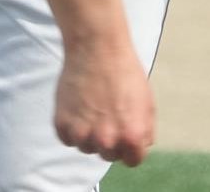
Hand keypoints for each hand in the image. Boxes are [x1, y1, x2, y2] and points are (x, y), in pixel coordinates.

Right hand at [53, 42, 155, 166]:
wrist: (97, 48)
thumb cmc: (125, 72)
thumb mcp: (147, 102)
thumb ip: (146, 130)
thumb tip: (140, 146)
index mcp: (131, 136)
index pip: (131, 161)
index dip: (129, 146)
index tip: (124, 133)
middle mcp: (106, 140)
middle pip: (108, 155)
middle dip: (109, 140)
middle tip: (107, 115)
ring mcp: (82, 134)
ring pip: (86, 147)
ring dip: (88, 133)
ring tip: (91, 107)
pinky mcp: (62, 124)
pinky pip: (67, 138)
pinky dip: (71, 127)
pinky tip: (78, 106)